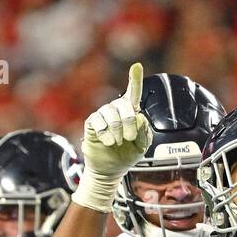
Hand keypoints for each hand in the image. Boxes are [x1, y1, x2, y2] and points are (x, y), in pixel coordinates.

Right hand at [74, 62, 152, 212]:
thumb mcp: (141, 146)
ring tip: (117, 142)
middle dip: (129, 122)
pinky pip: (98, 121)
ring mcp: (103, 115)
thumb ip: (144, 132)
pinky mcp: (92, 123)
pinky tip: (108, 142)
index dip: (135, 79)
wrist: (111, 169)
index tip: (137, 66)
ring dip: (117, 130)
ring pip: (111, 113)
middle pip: (124, 106)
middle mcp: (116, 109)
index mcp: (131, 112)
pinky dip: (105, 133)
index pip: (133, 92)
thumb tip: (140, 117)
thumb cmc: (127, 155)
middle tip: (130, 138)